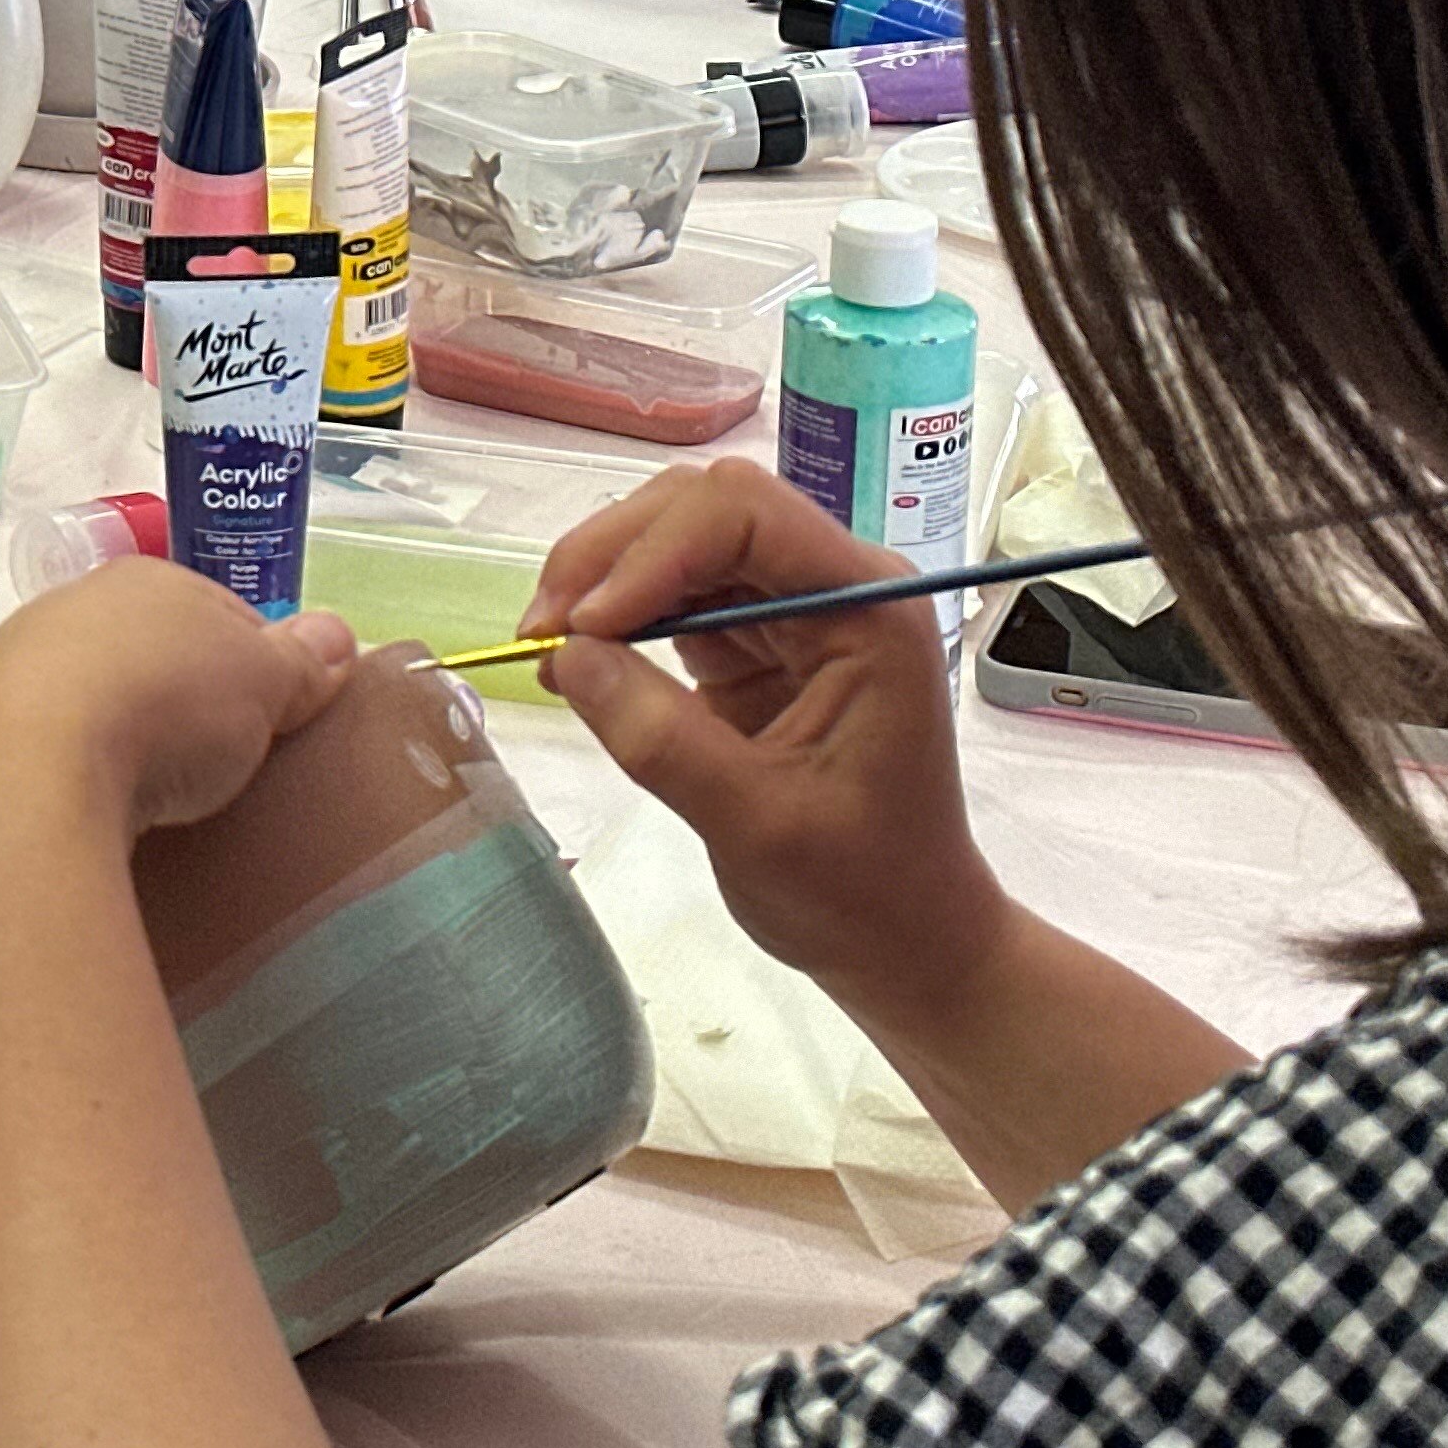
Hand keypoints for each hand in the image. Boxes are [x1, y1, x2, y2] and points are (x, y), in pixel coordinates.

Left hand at [0, 558, 358, 835]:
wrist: (29, 767)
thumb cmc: (166, 709)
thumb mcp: (264, 684)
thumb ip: (302, 659)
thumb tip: (337, 633)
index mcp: (146, 581)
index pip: (214, 613)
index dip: (247, 667)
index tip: (266, 721)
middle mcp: (69, 607)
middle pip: (144, 654)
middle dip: (176, 701)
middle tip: (213, 768)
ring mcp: (10, 665)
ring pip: (83, 697)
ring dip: (112, 738)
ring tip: (150, 802)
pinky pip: (37, 748)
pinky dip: (64, 774)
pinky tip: (88, 813)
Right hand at [525, 458, 1004, 1006]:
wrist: (905, 939)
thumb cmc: (861, 891)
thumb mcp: (756, 825)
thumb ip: (661, 738)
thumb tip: (569, 655)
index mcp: (867, 612)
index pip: (748, 516)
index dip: (654, 552)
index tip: (587, 625)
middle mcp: (833, 588)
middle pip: (703, 509)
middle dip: (612, 555)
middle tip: (542, 631)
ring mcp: (792, 609)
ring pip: (675, 538)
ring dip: (601, 578)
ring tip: (548, 643)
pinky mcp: (753, 641)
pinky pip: (669, 592)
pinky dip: (612, 615)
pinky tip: (576, 659)